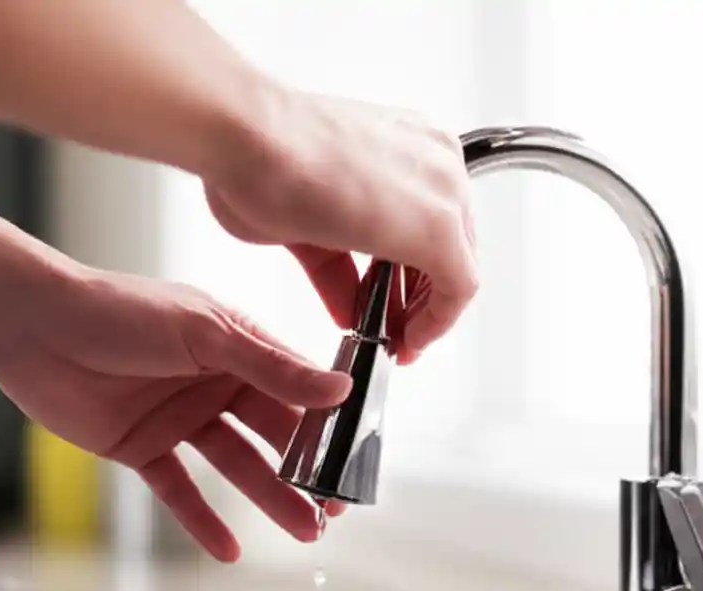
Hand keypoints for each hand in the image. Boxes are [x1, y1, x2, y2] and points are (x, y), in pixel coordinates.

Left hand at [0, 267, 350, 561]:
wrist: (33, 328)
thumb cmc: (120, 312)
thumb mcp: (206, 335)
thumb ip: (272, 369)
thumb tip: (339, 391)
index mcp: (237, 346)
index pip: (298, 388)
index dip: (330, 424)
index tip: (359, 459)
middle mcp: (214, 382)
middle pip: (274, 433)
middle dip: (307, 470)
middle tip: (337, 509)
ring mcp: (179, 416)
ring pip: (237, 464)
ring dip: (271, 497)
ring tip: (307, 532)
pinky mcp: (142, 447)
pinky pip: (180, 490)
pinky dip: (203, 521)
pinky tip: (231, 551)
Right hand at [203, 90, 477, 363]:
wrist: (244, 137)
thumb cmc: (259, 155)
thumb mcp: (307, 217)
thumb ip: (339, 264)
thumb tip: (349, 305)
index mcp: (406, 142)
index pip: (430, 218)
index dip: (415, 271)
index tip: (394, 301)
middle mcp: (434, 159)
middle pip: (450, 243)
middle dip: (421, 295)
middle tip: (396, 329)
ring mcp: (443, 189)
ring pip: (457, 265)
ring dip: (428, 311)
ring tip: (398, 341)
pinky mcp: (439, 228)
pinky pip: (459, 287)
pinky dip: (436, 322)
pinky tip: (409, 342)